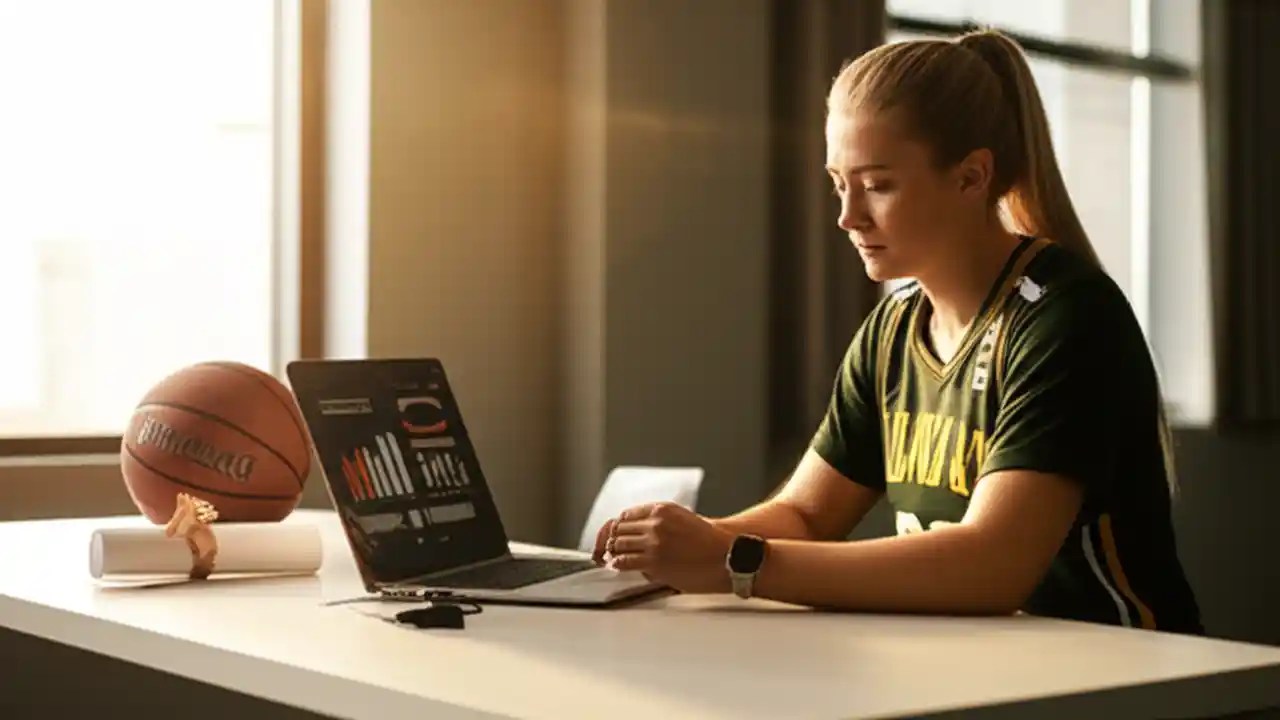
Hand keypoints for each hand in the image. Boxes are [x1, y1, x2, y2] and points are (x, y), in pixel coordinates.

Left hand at [592, 502, 734, 593]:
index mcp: (663, 509)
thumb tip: (640, 536)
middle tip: (604, 548)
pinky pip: (624, 561)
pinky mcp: (653, 561)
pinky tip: (615, 566)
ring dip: (613, 551)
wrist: (728, 557)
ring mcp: (653, 542)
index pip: (627, 515)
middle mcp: (655, 522)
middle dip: (611, 539)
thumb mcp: (684, 520)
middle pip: (619, 529)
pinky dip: (616, 563)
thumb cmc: (711, 542)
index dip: (617, 527)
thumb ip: (661, 523)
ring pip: (619, 544)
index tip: (613, 534)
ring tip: (608, 558)